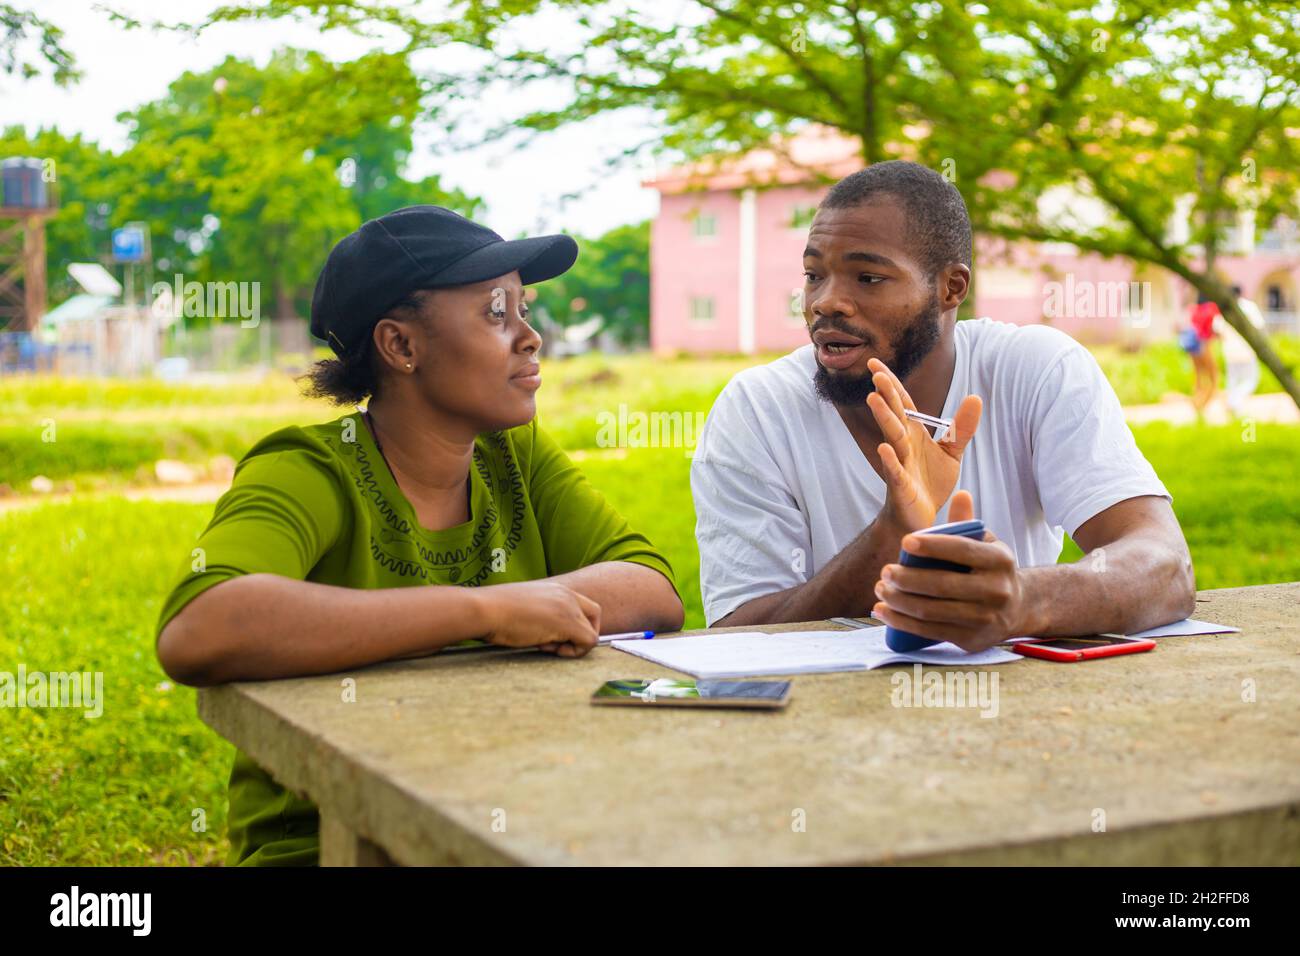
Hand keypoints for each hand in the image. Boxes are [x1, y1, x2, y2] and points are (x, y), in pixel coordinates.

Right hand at [478, 581, 600, 657]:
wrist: (484, 609)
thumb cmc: (495, 612)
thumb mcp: (525, 607)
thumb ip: (542, 614)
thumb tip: (546, 632)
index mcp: (556, 589)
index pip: (584, 605)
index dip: (576, 624)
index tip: (553, 635)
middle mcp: (567, 595)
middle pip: (595, 616)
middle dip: (582, 634)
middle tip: (557, 644)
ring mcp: (569, 608)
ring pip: (592, 632)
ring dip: (572, 645)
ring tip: (544, 645)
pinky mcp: (567, 623)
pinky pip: (589, 642)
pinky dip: (573, 652)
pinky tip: (546, 648)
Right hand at [865, 357, 981, 532]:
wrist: (920, 517)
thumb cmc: (930, 483)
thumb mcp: (951, 452)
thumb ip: (960, 427)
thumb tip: (975, 397)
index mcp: (914, 434)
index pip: (903, 403)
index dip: (892, 384)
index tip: (876, 364)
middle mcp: (904, 445)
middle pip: (895, 415)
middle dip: (885, 393)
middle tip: (876, 372)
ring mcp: (900, 464)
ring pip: (892, 437)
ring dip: (884, 418)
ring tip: (874, 398)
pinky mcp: (901, 486)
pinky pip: (895, 471)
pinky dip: (890, 459)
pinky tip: (885, 447)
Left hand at [870, 491, 1025, 651]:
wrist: (1017, 607)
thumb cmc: (989, 569)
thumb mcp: (985, 545)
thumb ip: (967, 523)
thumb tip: (960, 494)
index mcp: (1000, 560)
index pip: (962, 551)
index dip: (932, 546)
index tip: (905, 542)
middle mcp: (997, 591)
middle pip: (942, 585)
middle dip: (907, 578)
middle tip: (885, 571)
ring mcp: (985, 618)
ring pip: (931, 610)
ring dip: (898, 601)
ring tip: (880, 589)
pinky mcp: (971, 640)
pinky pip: (929, 631)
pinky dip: (901, 621)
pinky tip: (883, 612)